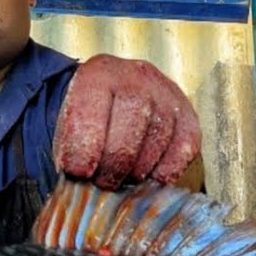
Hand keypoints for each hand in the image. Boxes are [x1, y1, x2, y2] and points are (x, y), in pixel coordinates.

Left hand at [54, 54, 200, 189]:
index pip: (93, 107)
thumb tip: (74, 181)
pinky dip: (165, 171)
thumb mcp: (68, 125)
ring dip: (138, 169)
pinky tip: (148, 177)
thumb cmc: (89, 121)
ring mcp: (167, 94)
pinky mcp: (187, 116)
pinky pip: (184, 148)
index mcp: (98, 73)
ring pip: (158, 136)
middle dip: (115, 162)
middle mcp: (137, 76)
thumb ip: (67, 149)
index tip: (80, 171)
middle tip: (103, 182)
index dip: (85, 146)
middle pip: (132, 120)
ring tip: (122, 180)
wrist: (115, 102)